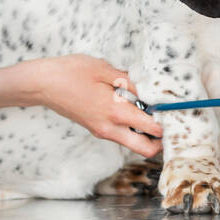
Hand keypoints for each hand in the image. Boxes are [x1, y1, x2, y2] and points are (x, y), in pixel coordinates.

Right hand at [21, 54, 163, 158]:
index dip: (168, 122)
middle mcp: (109, 129)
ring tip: (153, 110)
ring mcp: (101, 131)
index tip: (178, 112)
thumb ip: (130, 82)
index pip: (152, 129)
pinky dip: (132, 127)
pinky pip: (121, 135)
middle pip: (145, 149)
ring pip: (133, 143)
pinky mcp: (95, 129)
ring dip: (146, 133)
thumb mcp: (105, 70)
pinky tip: (134, 107)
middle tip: (169, 122)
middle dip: (161, 141)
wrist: (41, 84)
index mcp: (115, 113)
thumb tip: (149, 90)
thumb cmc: (70, 73)